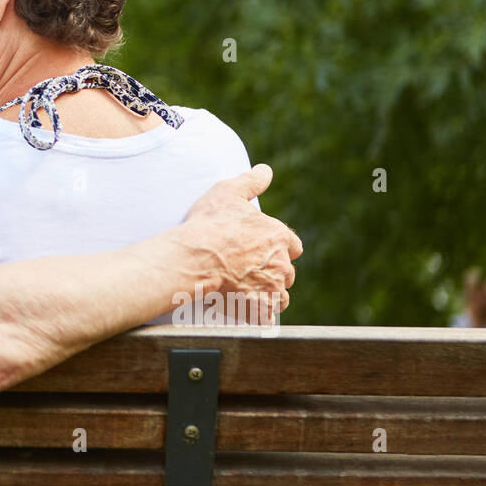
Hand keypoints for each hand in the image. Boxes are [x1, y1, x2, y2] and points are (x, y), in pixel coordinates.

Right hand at [175, 164, 301, 312]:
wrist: (193, 257)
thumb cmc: (209, 224)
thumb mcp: (228, 192)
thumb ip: (251, 181)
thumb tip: (265, 170)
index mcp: (279, 235)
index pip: (292, 245)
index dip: (278, 248)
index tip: (260, 250)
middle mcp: (282, 263)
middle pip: (285, 272)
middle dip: (271, 272)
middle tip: (246, 271)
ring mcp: (272, 288)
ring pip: (279, 296)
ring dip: (267, 294)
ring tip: (244, 290)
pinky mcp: (261, 309)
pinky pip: (267, 315)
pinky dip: (257, 313)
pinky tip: (241, 306)